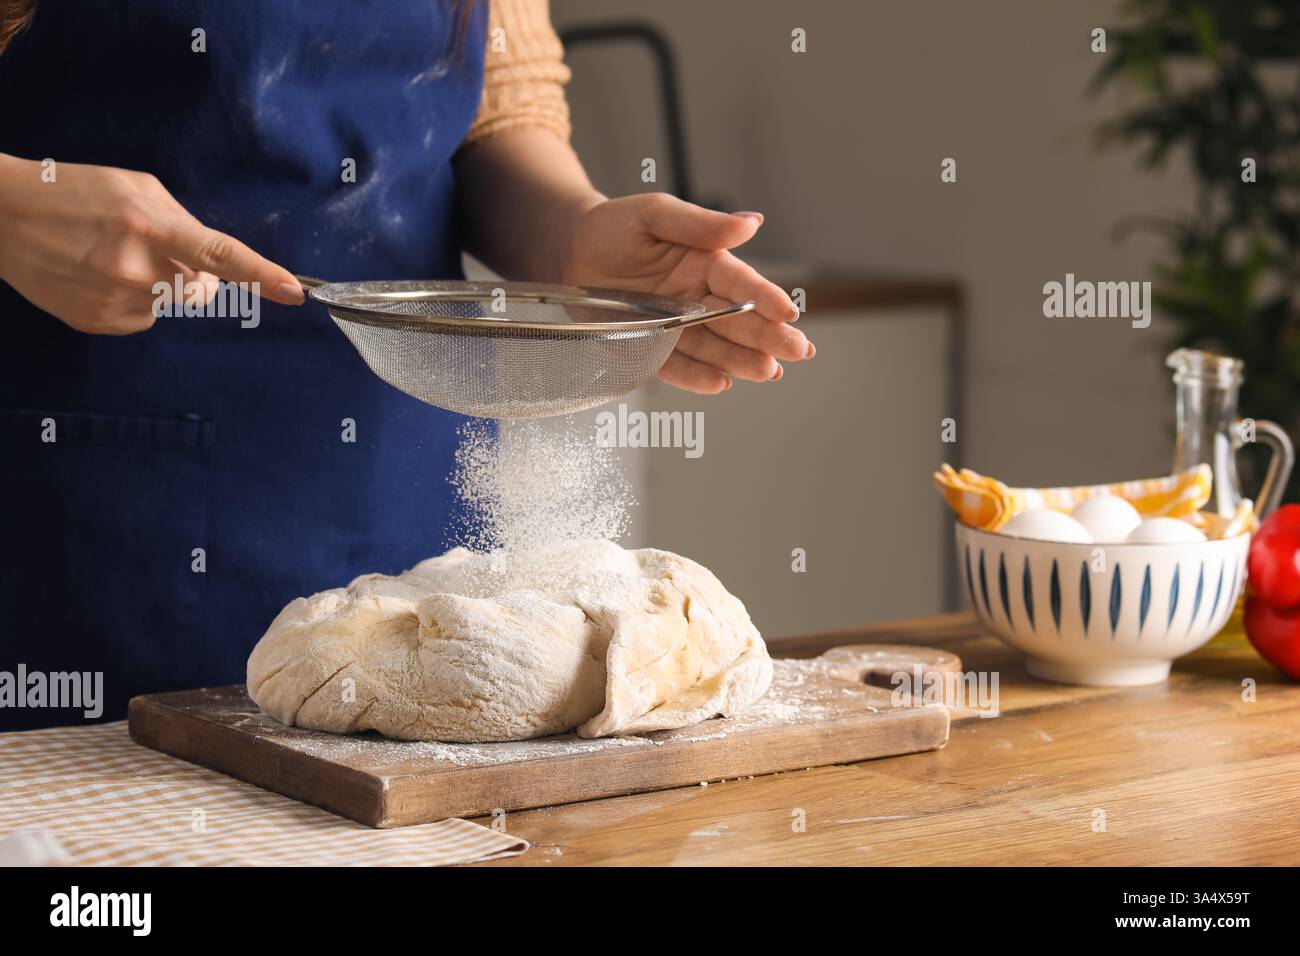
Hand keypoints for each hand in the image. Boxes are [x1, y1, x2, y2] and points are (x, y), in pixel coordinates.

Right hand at [0, 154, 302, 334]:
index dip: (261, 275)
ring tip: (108, 256)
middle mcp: (138, 269)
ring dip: (155, 284)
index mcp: (151, 226)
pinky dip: (130, 299)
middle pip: (199, 288)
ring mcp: (117, 301)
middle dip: (190, 273)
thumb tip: (213, 266)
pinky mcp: (99, 323)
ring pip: (169, 304)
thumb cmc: (74, 192)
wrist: (1, 217)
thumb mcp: (135, 188)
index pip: (220, 255)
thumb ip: (183, 224)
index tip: (294, 292)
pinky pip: (141, 318)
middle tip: (145, 245)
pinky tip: (95, 275)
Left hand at [562, 193, 811, 393]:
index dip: (765, 298)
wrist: (572, 250)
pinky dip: (697, 377)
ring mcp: (677, 325)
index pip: (741, 282)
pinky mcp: (651, 347)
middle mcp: (698, 297)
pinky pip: (675, 365)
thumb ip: (701, 223)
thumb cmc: (615, 226)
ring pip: (715, 347)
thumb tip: (752, 223)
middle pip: (737, 320)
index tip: (789, 312)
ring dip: (742, 360)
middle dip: (768, 336)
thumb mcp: (656, 213)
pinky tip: (722, 384)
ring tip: (768, 372)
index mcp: (706, 262)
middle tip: (798, 351)